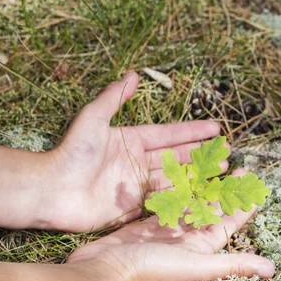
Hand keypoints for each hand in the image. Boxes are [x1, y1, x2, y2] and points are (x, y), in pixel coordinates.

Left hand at [43, 71, 222, 231]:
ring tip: (223, 172)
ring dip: (199, 175)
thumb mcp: (93, 118)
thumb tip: (133, 74)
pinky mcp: (135, 206)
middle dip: (203, 154)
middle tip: (227, 153)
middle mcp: (138, 162)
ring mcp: (138, 185)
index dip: (193, 131)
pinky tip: (202, 195)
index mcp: (132, 141)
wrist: (53, 190)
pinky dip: (183, 197)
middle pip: (178, 157)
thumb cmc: (71, 153)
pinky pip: (164, 200)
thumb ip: (114, 97)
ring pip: (175, 178)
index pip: (170, 134)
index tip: (215, 128)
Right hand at [67, 178, 274, 280]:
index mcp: (203, 247)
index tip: (256, 185)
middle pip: (213, 209)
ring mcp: (168, 229)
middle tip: (237, 166)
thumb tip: (271, 270)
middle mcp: (188, 237)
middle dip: (226, 189)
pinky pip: (168, 201)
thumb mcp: (197, 265)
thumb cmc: (151, 270)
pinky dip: (177, 188)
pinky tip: (183, 172)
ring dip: (203, 185)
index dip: (245, 205)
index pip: (230, 223)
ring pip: (191, 202)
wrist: (105, 272)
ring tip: (214, 164)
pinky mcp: (148, 222)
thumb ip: (233, 265)